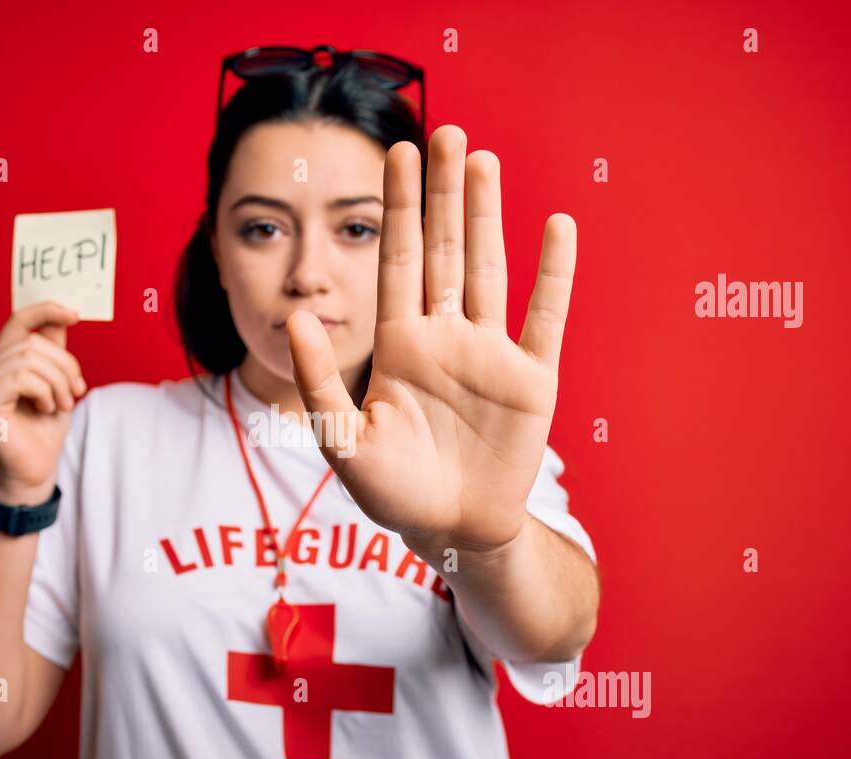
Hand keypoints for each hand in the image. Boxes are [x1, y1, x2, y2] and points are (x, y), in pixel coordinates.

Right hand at [0, 301, 86, 502]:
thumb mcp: (57, 384)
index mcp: (1, 362)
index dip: (45, 310)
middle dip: (65, 365)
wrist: (36, 470)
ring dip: (58, 381)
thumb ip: (54, 352)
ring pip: (29, 359)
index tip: (74, 315)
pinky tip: (47, 409)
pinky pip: (21, 378)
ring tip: (64, 404)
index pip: (18, 321)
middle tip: (77, 391)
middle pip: (32, 343)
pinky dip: (44, 392)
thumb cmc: (44, 430)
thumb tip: (62, 318)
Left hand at [286, 125, 576, 555]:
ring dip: (489, 217)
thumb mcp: (342, 440)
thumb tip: (294, 316)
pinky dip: (553, 274)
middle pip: (444, 251)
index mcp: (400, 345)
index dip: (398, 209)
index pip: (398, 261)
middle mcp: (445, 337)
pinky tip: (556, 226)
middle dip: (445, 194)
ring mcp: (490, 353)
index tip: (398, 153)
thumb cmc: (391, 492)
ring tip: (485, 160)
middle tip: (448, 133)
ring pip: (489, 269)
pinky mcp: (532, 379)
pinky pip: (544, 317)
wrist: (450, 533)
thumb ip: (319, 381)